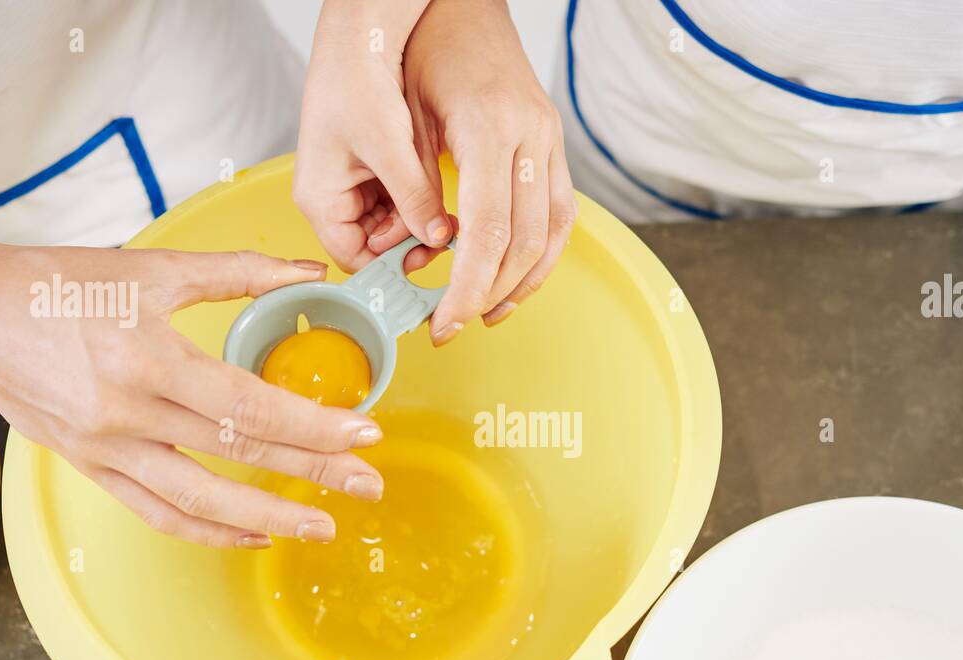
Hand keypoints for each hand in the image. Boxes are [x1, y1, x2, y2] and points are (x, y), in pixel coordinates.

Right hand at [0, 216, 385, 548]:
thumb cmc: (60, 282)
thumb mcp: (154, 267)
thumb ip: (241, 272)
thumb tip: (312, 273)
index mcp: (150, 357)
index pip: (252, 405)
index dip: (314, 426)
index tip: (365, 435)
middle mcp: (130, 412)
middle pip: (240, 455)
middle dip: (313, 475)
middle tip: (368, 488)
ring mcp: (108, 449)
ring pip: (201, 501)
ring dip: (268, 518)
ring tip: (321, 527)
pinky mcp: (91, 469)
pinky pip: (158, 513)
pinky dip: (209, 530)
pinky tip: (252, 534)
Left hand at [294, 0, 574, 345]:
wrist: (459, 4)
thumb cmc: (421, 52)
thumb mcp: (402, 121)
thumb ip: (419, 189)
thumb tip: (430, 254)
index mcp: (490, 129)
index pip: (488, 232)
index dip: (466, 287)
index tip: (444, 322)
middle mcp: (532, 136)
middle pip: (525, 243)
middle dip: (487, 295)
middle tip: (451, 325)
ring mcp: (550, 139)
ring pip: (553, 235)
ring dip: (521, 284)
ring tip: (483, 312)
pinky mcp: (554, 144)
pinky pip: (560, 214)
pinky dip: (540, 256)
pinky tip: (512, 279)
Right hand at [294, 1, 451, 278]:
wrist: (359, 36)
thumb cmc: (355, 81)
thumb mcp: (389, 148)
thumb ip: (415, 198)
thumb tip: (440, 240)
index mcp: (319, 199)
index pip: (354, 261)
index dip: (391, 269)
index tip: (428, 266)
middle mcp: (331, 198)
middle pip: (375, 246)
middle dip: (410, 241)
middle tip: (444, 231)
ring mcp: (351, 185)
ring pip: (392, 225)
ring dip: (418, 218)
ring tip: (442, 204)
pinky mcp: (371, 171)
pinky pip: (398, 200)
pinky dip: (419, 198)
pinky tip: (434, 185)